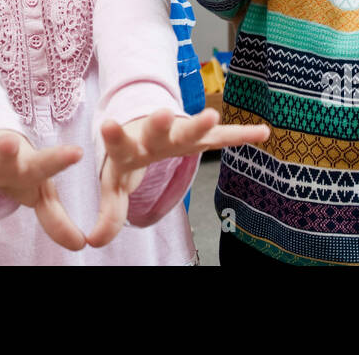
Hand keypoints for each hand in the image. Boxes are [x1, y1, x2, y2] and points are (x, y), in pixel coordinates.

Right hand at [0, 131, 86, 250]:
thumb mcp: (39, 190)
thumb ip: (55, 217)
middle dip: (5, 148)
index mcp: (26, 162)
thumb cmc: (19, 168)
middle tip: (8, 142)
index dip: (60, 158)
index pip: (46, 162)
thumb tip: (80, 245)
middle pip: (3, 153)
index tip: (76, 152)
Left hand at [88, 108, 269, 247]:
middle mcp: (154, 136)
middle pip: (157, 131)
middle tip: (163, 115)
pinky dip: (241, 135)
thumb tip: (95, 242)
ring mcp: (178, 134)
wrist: (141, 125)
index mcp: (130, 147)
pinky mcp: (200, 137)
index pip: (120, 143)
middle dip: (161, 124)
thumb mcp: (114, 183)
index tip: (108, 124)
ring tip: (213, 115)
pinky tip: (263, 132)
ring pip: (190, 129)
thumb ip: (110, 211)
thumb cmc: (127, 157)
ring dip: (201, 124)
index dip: (114, 135)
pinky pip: (223, 138)